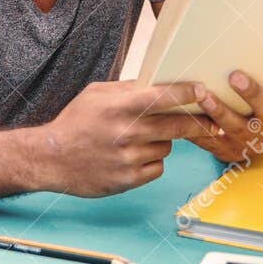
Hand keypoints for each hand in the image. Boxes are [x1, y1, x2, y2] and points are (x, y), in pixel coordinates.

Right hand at [38, 81, 221, 197]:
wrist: (51, 158)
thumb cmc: (75, 122)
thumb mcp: (96, 94)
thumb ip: (128, 89)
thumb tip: (159, 83)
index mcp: (120, 107)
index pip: (163, 97)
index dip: (188, 93)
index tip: (204, 90)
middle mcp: (127, 133)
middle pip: (177, 126)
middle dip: (198, 122)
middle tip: (212, 121)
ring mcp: (129, 158)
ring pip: (167, 147)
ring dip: (163, 141)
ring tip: (141, 139)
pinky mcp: (128, 180)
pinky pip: (158, 167)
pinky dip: (152, 161)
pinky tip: (135, 156)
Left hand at [191, 46, 262, 164]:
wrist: (250, 140)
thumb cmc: (260, 102)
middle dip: (251, 93)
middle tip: (235, 76)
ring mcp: (251, 142)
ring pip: (236, 127)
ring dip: (219, 111)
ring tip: (204, 95)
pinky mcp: (229, 153)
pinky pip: (212, 143)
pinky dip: (199, 131)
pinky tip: (186, 117)